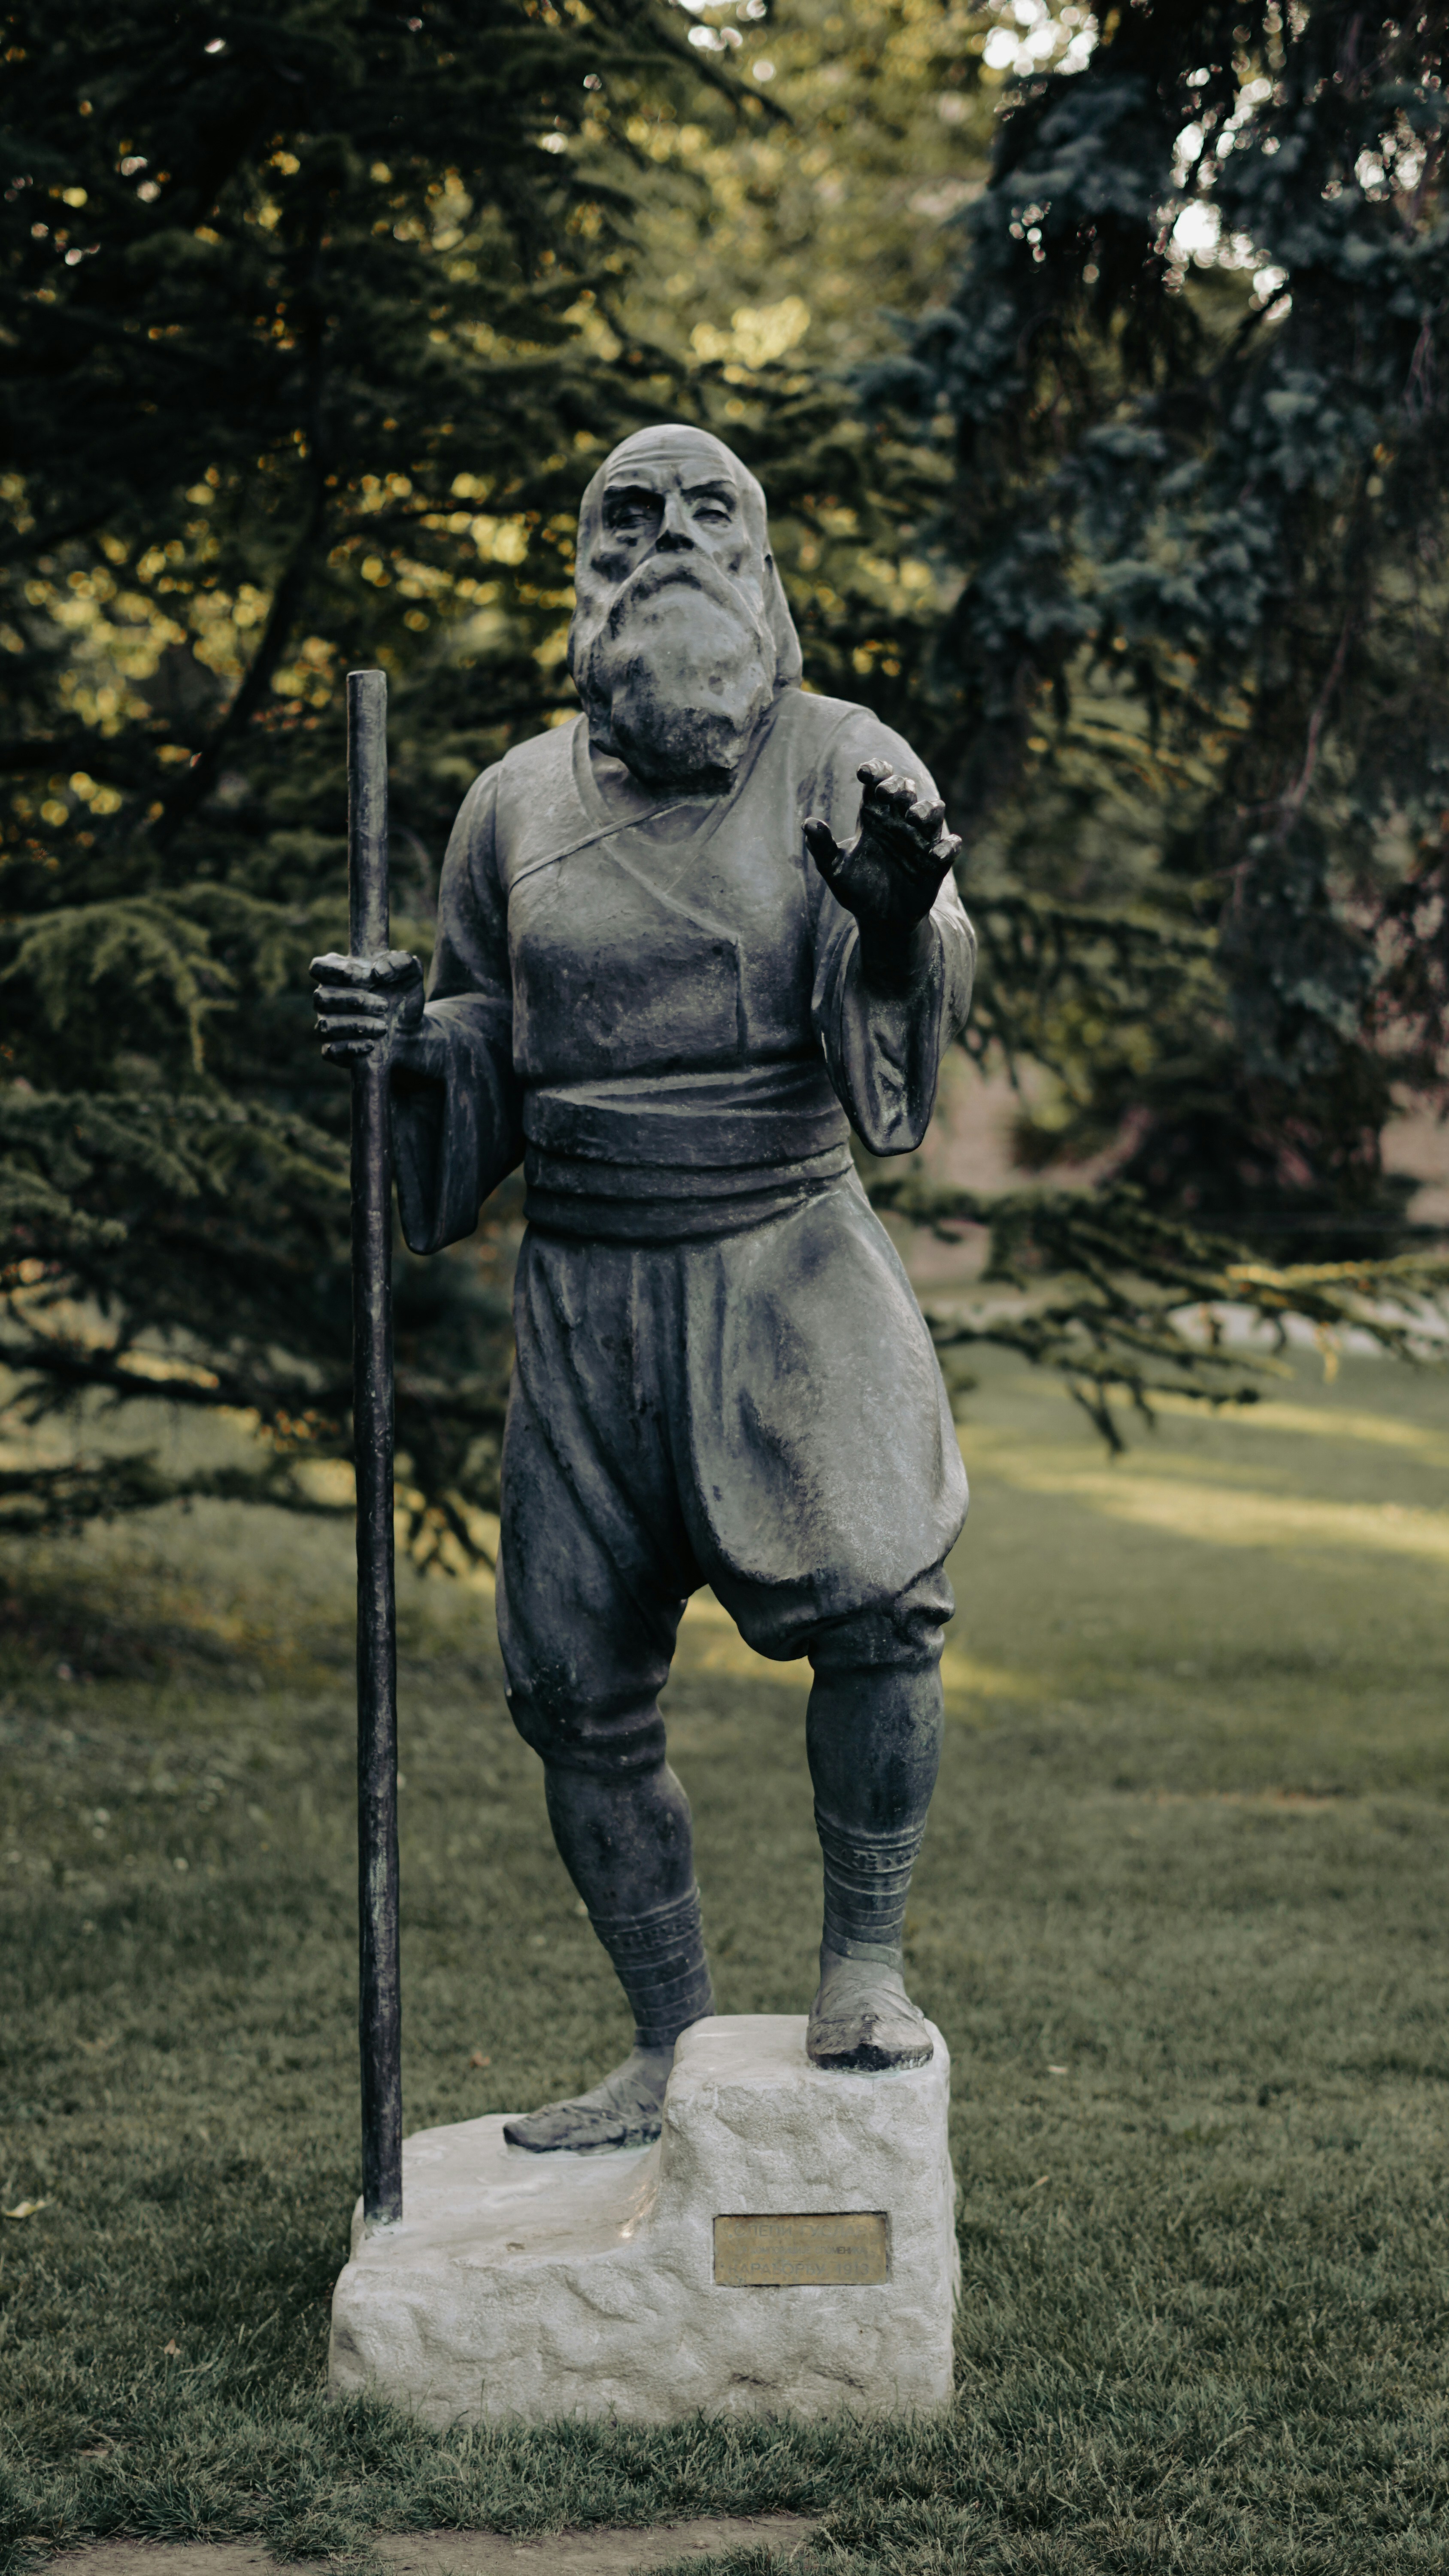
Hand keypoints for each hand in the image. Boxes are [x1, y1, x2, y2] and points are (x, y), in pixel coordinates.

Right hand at [311, 950, 424, 1064]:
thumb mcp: (410, 973)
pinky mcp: (333, 1049)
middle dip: (354, 1001)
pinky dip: (351, 1047)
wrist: (410, 1030)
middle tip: (385, 1006)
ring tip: (383, 1027)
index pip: (319, 967)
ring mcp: (327, 1024)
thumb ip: (400, 962)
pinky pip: (331, 1051)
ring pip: (325, 1025)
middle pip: (321, 996)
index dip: (336, 971)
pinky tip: (371, 1044)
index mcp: (339, 973)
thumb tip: (378, 971)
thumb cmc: (403, 996)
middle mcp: (328, 998)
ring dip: (356, 1025)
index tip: (367, 976)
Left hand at [804, 760, 960, 941]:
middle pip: (906, 789)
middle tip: (884, 794)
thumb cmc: (857, 889)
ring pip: (934, 809)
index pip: (879, 781)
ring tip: (912, 818)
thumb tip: (808, 823)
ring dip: (926, 809)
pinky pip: (951, 846)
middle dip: (898, 786)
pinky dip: (946, 847)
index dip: (876, 770)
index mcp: (875, 817)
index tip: (864, 773)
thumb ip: (822, 847)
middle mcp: (899, 822)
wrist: (880, 920)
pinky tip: (932, 856)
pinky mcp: (937, 863)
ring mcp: (921, 840)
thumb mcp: (834, 870)